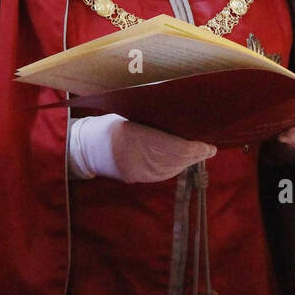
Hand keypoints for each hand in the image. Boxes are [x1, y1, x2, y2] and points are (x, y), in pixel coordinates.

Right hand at [68, 113, 215, 182]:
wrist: (84, 146)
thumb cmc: (109, 124)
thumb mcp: (131, 116)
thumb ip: (155, 121)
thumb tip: (183, 122)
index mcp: (136, 137)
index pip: (176, 148)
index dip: (196, 149)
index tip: (210, 146)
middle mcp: (138, 158)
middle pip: (177, 161)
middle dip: (195, 155)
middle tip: (209, 148)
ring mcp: (137, 171)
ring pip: (171, 170)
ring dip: (187, 162)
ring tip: (200, 153)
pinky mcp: (135, 178)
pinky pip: (162, 175)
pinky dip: (175, 168)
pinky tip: (183, 161)